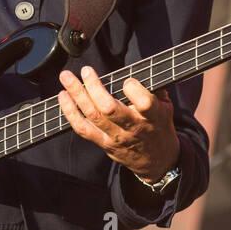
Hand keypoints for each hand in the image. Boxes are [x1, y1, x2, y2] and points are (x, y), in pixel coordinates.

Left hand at [57, 66, 180, 181]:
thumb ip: (156, 88)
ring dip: (77, 94)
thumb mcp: (166, 107)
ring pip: (93, 115)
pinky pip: (83, 128)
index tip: (127, 80)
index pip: (143, 102)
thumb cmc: (159, 127)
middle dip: (94, 87)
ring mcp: (116, 136)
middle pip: (109, 108)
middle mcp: (132, 127)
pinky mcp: (103, 143)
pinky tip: (64, 97)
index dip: (133, 89)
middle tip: (86, 70)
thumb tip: (142, 69)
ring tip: (66, 77)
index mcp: (152, 116)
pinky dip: (70, 112)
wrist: (155, 160)